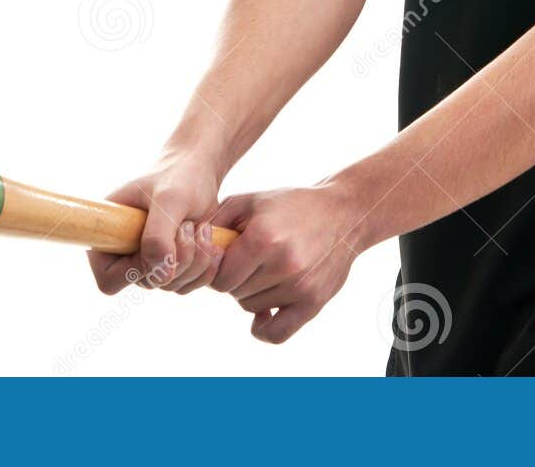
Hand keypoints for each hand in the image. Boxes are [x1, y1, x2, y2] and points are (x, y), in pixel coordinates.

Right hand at [86, 151, 225, 295]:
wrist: (200, 170)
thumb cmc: (179, 176)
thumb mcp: (169, 200)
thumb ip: (158, 236)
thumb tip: (160, 276)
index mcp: (109, 234)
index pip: (109, 279)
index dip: (137, 269)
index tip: (160, 238)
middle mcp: (125, 252)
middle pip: (148, 282)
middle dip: (177, 258)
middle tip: (188, 225)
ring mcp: (149, 260)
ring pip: (171, 285)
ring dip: (195, 261)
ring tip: (201, 227)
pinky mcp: (171, 264)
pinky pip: (188, 284)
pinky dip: (205, 266)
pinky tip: (209, 239)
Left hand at [209, 181, 369, 342]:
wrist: (342, 214)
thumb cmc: (289, 205)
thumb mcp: (249, 201)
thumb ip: (215, 223)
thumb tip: (191, 251)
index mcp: (262, 238)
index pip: (219, 276)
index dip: (219, 268)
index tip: (229, 258)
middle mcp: (282, 264)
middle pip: (234, 293)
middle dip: (236, 278)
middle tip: (250, 262)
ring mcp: (300, 287)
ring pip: (252, 309)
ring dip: (252, 295)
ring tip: (265, 273)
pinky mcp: (314, 303)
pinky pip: (277, 334)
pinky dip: (264, 328)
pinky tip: (265, 312)